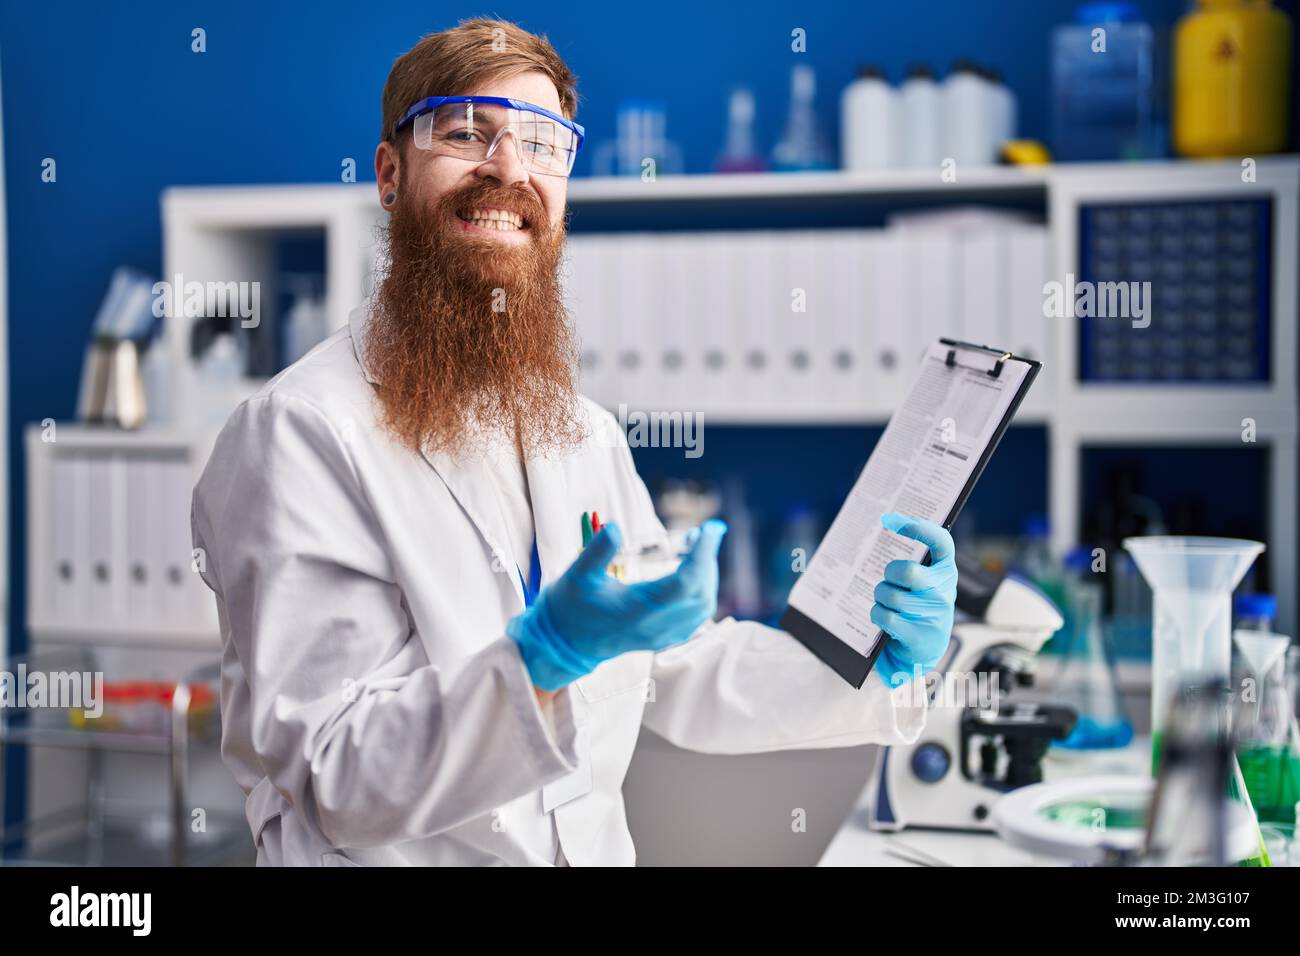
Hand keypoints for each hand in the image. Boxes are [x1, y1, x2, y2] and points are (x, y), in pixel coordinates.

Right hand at [508, 520, 726, 690]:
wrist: (562, 645)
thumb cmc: (569, 608)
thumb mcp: (576, 574)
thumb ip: (597, 551)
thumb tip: (616, 528)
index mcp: (637, 609)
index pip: (685, 582)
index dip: (703, 554)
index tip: (709, 529)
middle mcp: (654, 626)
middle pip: (700, 594)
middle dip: (708, 561)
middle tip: (702, 535)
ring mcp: (659, 636)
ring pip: (702, 608)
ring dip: (708, 577)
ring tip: (698, 551)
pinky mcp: (660, 639)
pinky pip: (695, 619)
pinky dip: (702, 594)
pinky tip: (692, 576)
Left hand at [870, 513, 956, 686]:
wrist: (923, 652)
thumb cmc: (919, 610)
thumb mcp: (925, 584)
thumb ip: (916, 563)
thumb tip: (890, 526)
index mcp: (946, 572)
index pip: (941, 541)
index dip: (918, 527)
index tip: (891, 520)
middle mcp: (944, 591)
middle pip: (906, 571)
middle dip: (889, 574)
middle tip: (890, 581)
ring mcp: (933, 615)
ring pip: (890, 595)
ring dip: (881, 598)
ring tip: (889, 605)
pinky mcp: (918, 636)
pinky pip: (884, 616)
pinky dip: (878, 616)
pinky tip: (885, 620)